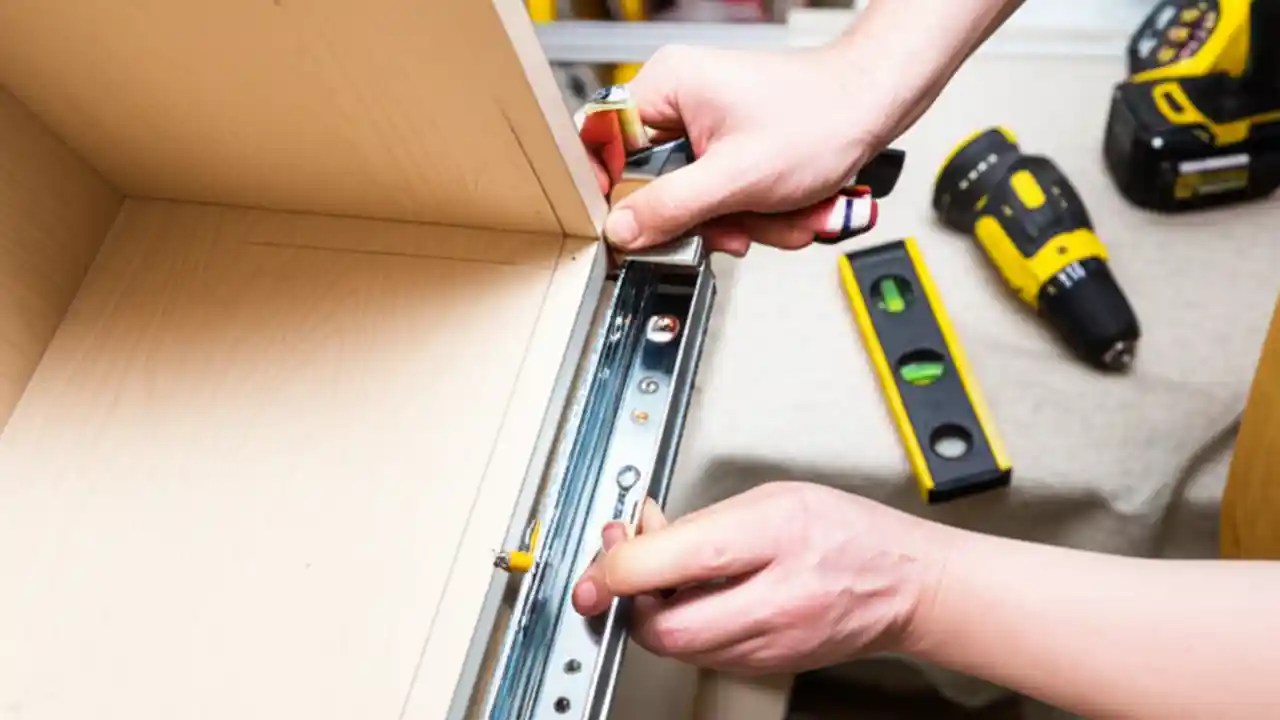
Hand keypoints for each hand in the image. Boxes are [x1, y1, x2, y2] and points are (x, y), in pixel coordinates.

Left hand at [571, 482, 946, 674]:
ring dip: (650, 609)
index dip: (620, 564)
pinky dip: (681, 622)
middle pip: (664, 628)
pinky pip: (701, 650)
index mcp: (773, 540)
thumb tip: (639, 535)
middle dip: (627, 598)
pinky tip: (689, 591)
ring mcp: (768, 646)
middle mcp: (772, 604)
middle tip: (621, 560)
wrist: (906, 586)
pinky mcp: (763, 666)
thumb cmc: (848, 533)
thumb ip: (702, 520)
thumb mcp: (771, 499)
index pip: (672, 564)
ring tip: (658, 566)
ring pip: (676, 645)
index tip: (602, 556)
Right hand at [583, 45, 888, 256]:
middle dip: (705, 218)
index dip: (612, 191)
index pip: (603, 143)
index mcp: (666, 87)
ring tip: (778, 211)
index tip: (631, 226)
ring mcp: (705, 129)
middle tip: (736, 224)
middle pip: (652, 186)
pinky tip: (784, 207)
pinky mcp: (729, 150)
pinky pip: (720, 201)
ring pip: (691, 202)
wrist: (877, 109)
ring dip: (739, 221)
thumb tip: (620, 231)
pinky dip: (755, 215)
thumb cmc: (822, 117)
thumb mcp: (737, 177)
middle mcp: (679, 103)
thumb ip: (671, 207)